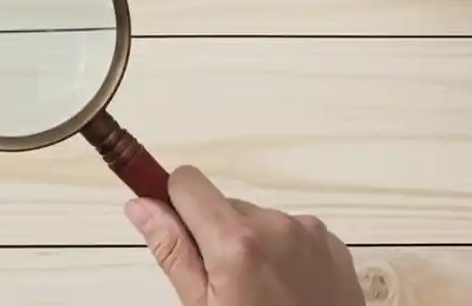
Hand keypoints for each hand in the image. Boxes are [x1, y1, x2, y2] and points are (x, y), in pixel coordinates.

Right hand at [125, 166, 363, 305]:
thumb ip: (172, 251)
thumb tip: (139, 206)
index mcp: (236, 242)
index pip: (187, 181)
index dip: (175, 202)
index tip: (176, 227)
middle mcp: (276, 225)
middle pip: (223, 204)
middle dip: (216, 234)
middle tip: (224, 282)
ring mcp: (309, 232)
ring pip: (258, 219)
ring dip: (251, 243)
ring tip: (260, 290)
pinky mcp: (332, 243)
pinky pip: (291, 231)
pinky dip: (283, 252)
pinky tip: (287, 288)